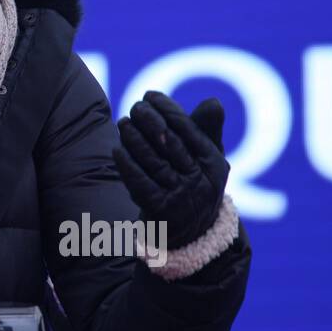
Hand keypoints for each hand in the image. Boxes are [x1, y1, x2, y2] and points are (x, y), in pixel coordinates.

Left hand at [111, 91, 228, 249]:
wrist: (191, 235)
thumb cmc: (195, 183)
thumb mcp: (206, 159)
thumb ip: (206, 130)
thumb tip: (213, 102)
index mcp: (214, 164)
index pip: (189, 129)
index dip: (168, 109)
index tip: (151, 95)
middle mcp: (201, 181)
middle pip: (169, 142)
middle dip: (149, 119)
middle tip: (134, 106)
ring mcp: (180, 197)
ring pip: (151, 160)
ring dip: (133, 138)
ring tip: (123, 123)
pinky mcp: (160, 212)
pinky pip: (139, 182)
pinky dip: (126, 163)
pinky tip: (117, 149)